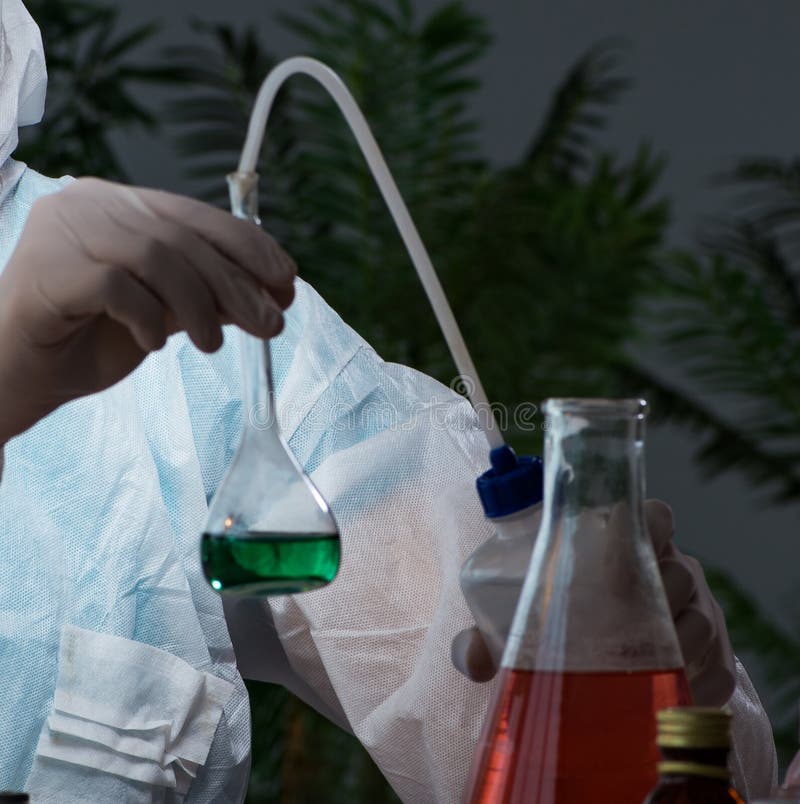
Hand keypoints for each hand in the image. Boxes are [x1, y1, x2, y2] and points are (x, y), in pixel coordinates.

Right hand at [0, 178, 295, 441]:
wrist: (25, 374)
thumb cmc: (94, 338)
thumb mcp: (168, 312)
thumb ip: (212, 295)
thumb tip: (276, 294)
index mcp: (123, 203)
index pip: (198, 216)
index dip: (250, 248)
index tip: (287, 281)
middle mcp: (91, 202)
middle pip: (183, 237)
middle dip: (236, 284)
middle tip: (271, 324)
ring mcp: (62, 229)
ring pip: (156, 255)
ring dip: (198, 305)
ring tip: (212, 345)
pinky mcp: (46, 266)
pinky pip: (117, 286)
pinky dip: (147, 318)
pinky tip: (154, 344)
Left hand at [452, 500, 736, 705]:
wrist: (609, 674)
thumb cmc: (561, 627)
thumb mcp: (520, 625)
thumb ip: (485, 636)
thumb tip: (469, 657)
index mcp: (626, 545)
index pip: (653, 516)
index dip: (649, 523)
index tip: (630, 542)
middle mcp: (668, 570)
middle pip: (678, 569)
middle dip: (654, 592)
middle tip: (621, 617)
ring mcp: (697, 612)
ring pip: (699, 618)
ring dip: (671, 640)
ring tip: (636, 660)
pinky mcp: (714, 656)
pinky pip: (717, 666)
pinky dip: (695, 679)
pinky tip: (666, 688)